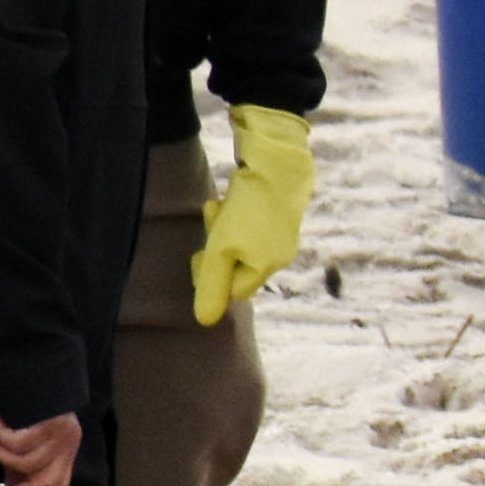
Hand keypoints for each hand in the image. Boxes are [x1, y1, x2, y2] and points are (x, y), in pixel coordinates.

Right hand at [0, 413, 81, 485]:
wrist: (46, 376)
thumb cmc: (33, 414)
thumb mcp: (29, 447)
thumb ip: (23, 468)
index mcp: (63, 461)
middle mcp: (67, 453)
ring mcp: (64, 438)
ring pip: (27, 463)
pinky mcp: (57, 423)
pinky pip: (20, 441)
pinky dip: (2, 434)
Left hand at [193, 106, 312, 325]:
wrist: (277, 163)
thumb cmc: (248, 209)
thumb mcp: (221, 248)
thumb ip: (211, 285)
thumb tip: (204, 322)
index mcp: (267, 266)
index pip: (233, 291)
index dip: (212, 276)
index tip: (202, 252)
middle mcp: (280, 255)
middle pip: (235, 267)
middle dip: (216, 249)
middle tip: (210, 225)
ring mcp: (282, 235)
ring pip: (239, 243)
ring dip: (221, 228)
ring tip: (217, 206)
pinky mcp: (279, 214)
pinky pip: (249, 225)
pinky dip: (234, 215)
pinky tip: (228, 199)